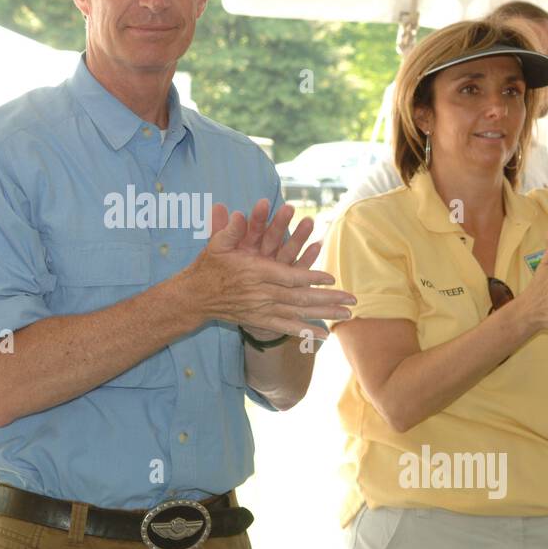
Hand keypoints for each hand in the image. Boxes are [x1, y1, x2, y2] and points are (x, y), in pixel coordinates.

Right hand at [179, 199, 354, 338]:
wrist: (194, 297)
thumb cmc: (208, 267)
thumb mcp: (216, 244)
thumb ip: (230, 230)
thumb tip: (239, 214)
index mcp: (254, 273)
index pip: (288, 277)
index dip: (311, 278)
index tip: (331, 278)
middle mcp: (260, 294)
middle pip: (300, 298)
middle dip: (328, 299)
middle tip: (352, 300)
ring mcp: (260, 310)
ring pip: (297, 313)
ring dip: (324, 314)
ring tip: (346, 314)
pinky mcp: (258, 320)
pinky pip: (285, 328)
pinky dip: (305, 332)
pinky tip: (323, 335)